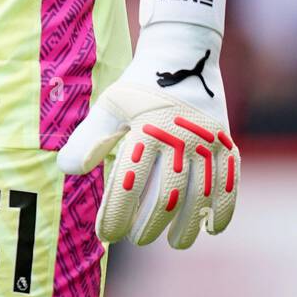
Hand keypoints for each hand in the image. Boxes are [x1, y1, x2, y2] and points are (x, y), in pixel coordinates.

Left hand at [57, 17, 238, 249]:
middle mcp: (180, 138)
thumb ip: (89, 138)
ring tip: (173, 242)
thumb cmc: (140, 85)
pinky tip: (211, 229)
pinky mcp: (227, 144)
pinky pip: (229, 185)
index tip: (107, 234)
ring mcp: (207, 143)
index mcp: (146, 130)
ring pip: (199, 199)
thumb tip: (67, 170)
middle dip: (149, 225)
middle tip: (136, 238)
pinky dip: (222, 211)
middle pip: (166, 198)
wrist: (183, 54)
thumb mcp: (111, 105)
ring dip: (187, 227)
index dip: (116, 215)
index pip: (128, 185)